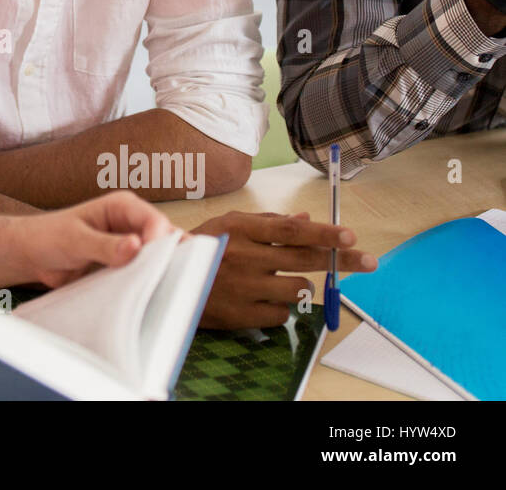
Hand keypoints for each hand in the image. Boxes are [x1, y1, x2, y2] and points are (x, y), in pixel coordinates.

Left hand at [21, 191, 177, 288]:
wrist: (34, 254)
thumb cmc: (49, 236)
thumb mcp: (74, 240)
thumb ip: (103, 245)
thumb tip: (134, 246)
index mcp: (122, 206)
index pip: (154, 221)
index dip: (160, 241)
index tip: (156, 262)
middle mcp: (132, 224)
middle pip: (166, 239)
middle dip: (171, 258)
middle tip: (172, 280)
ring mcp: (132, 246)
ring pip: (161, 258)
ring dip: (163, 273)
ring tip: (165, 291)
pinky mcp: (127, 265)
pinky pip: (146, 275)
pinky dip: (151, 284)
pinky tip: (151, 298)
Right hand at [193, 210, 377, 328]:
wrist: (166, 279)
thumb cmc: (202, 247)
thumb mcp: (229, 225)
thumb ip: (268, 222)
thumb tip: (307, 218)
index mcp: (241, 230)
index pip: (291, 230)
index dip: (324, 233)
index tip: (350, 236)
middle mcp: (244, 257)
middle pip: (305, 259)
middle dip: (342, 260)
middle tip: (368, 261)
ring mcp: (244, 288)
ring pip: (299, 289)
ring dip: (302, 285)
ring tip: (284, 280)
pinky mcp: (243, 315)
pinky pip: (283, 314)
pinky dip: (282, 307)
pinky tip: (266, 299)